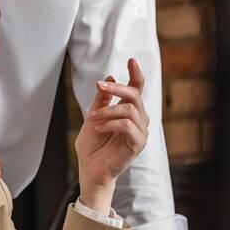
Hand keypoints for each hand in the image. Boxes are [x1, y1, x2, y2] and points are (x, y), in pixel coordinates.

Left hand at [74, 57, 149, 214]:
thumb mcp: (93, 117)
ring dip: (108, 110)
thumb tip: (110, 79)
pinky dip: (111, 123)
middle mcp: (139, 121)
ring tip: (92, 118)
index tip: (131, 60)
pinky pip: (128, 125)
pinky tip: (99, 127)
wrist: (89, 169)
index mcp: (129, 113)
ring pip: (130, 109)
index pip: (137, 90)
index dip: (136, 74)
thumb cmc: (92, 146)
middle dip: (117, 89)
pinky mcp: (137, 144)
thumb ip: (102, 100)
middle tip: (99, 86)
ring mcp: (140, 133)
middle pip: (135, 95)